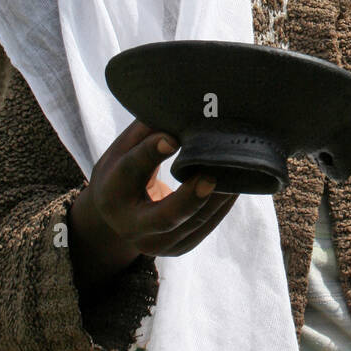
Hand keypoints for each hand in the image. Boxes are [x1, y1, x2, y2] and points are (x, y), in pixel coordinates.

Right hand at [69, 122, 236, 294]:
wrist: (115, 217)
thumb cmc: (124, 170)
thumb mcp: (124, 149)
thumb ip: (148, 129)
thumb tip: (184, 103)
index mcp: (112, 192)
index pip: (132, 170)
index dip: (152, 152)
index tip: (173, 137)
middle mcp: (130, 225)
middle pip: (166, 216)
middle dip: (191, 198)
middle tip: (213, 177)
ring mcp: (156, 243)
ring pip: (194, 222)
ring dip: (219, 196)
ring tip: (239, 169)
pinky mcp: (178, 248)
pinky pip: (205, 227)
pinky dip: (222, 205)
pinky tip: (237, 184)